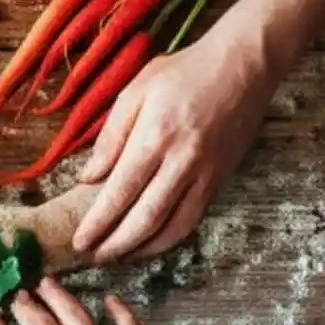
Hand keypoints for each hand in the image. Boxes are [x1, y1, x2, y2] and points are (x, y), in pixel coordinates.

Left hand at [72, 26, 276, 261]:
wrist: (244, 66)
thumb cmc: (185, 73)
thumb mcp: (137, 91)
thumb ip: (111, 136)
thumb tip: (88, 177)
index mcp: (156, 137)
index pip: (120, 192)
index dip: (98, 222)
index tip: (79, 240)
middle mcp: (182, 162)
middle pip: (145, 219)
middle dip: (116, 245)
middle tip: (92, 257)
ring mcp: (205, 175)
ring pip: (172, 227)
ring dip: (142, 249)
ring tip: (117, 256)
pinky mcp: (219, 181)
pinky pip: (191, 220)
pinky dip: (168, 238)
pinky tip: (149, 243)